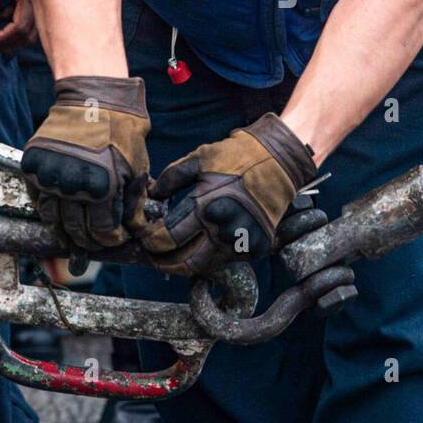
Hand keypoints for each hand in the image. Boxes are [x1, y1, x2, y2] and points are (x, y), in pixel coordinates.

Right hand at [21, 76, 149, 250]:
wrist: (94, 99)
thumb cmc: (121, 133)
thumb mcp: (137, 169)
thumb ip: (134, 203)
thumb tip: (136, 230)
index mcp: (101, 188)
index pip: (102, 230)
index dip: (110, 240)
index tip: (114, 239)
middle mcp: (71, 185)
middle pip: (75, 229)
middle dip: (87, 240)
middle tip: (92, 242)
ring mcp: (50, 174)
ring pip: (51, 218)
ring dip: (62, 230)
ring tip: (70, 236)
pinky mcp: (34, 164)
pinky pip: (37, 197)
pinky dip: (46, 208)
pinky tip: (56, 213)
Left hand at [140, 113, 316, 275]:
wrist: (279, 161)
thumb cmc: (237, 157)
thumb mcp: (199, 159)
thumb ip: (170, 178)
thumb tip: (151, 195)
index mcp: (206, 205)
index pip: (169, 237)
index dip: (151, 242)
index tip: (144, 239)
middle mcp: (224, 228)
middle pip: (184, 261)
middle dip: (162, 262)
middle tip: (152, 257)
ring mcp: (242, 240)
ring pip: (205, 265)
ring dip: (185, 264)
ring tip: (171, 258)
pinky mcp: (256, 246)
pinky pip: (227, 260)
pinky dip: (212, 257)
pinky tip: (202, 247)